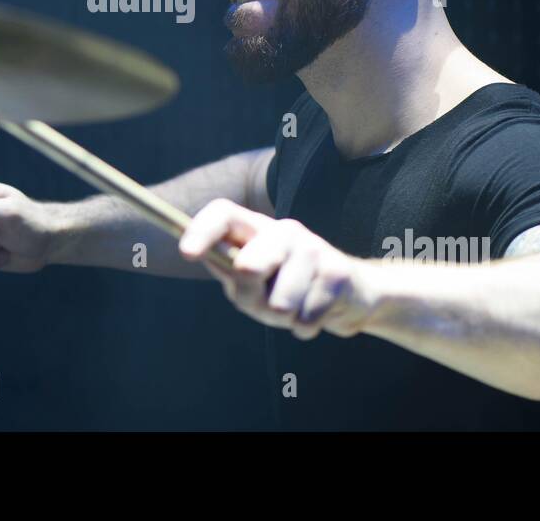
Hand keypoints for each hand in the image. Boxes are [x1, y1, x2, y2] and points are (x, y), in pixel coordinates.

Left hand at [178, 198, 376, 339]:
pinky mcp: (338, 273)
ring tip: (295, 307)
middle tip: (267, 303)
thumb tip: (208, 256)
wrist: (353, 294)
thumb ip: (231, 272)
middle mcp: (284, 230)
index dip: (203, 230)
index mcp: (257, 229)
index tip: (187, 253)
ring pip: (279, 303)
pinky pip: (305, 319)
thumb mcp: (255, 282)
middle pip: (249, 265)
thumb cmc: (289, 289)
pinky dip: (304, 327)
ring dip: (284, 318)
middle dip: (252, 298)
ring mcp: (313, 248)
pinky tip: (314, 312)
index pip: (224, 213)